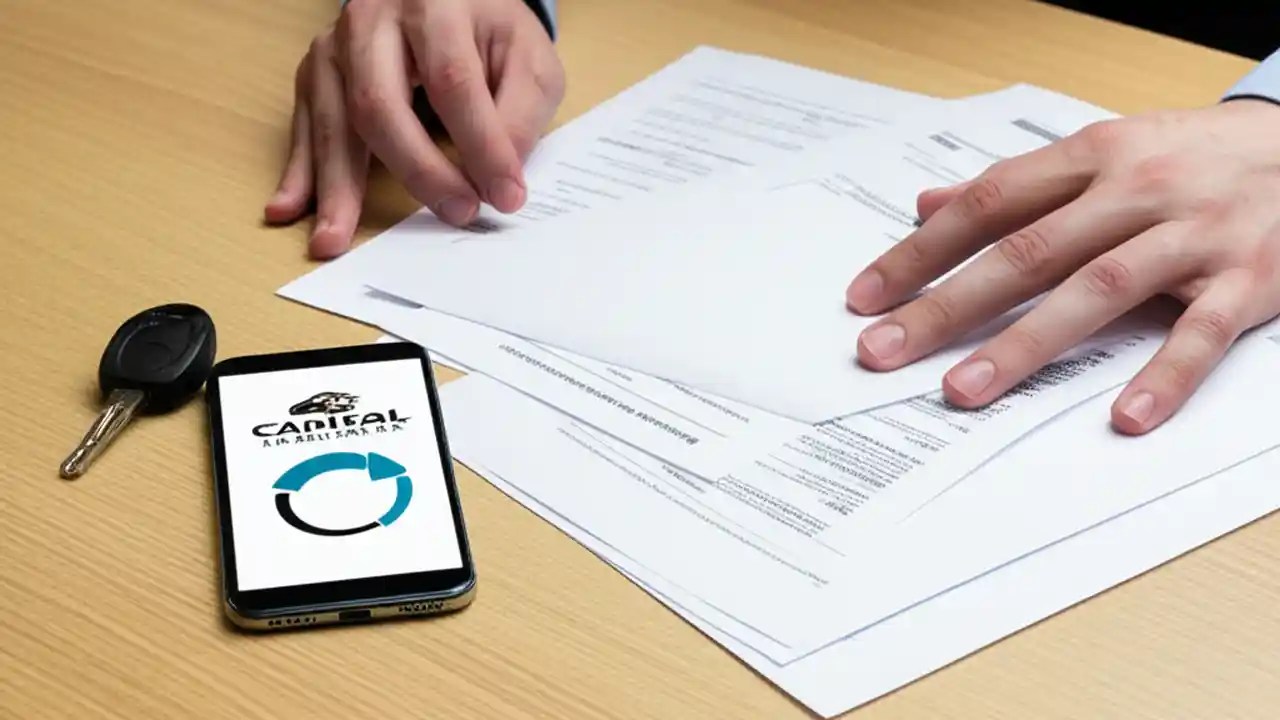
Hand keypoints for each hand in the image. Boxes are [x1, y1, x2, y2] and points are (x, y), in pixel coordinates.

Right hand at [264, 0, 564, 257]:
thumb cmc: (488, 31)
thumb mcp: (528, 59)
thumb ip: (519, 114)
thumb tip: (497, 179)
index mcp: (434, 4)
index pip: (453, 81)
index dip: (480, 144)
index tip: (504, 196)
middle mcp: (373, 18)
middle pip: (380, 101)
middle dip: (417, 170)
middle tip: (454, 214)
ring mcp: (336, 45)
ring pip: (334, 120)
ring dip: (337, 187)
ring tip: (334, 242)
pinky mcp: (316, 71)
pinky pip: (305, 126)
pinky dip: (299, 172)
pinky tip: (287, 209)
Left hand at [845, 98, 1279, 434]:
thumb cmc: (1192, 156)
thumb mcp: (1104, 151)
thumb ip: (1018, 183)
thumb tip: (927, 205)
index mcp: (1093, 157)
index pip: (989, 203)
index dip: (921, 250)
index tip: (865, 297)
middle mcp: (1136, 190)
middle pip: (1027, 251)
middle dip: (946, 304)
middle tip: (882, 350)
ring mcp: (1193, 235)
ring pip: (1099, 289)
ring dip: (1025, 343)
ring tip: (963, 390)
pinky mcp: (1249, 279)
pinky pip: (1202, 333)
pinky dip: (1164, 376)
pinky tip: (1123, 418)